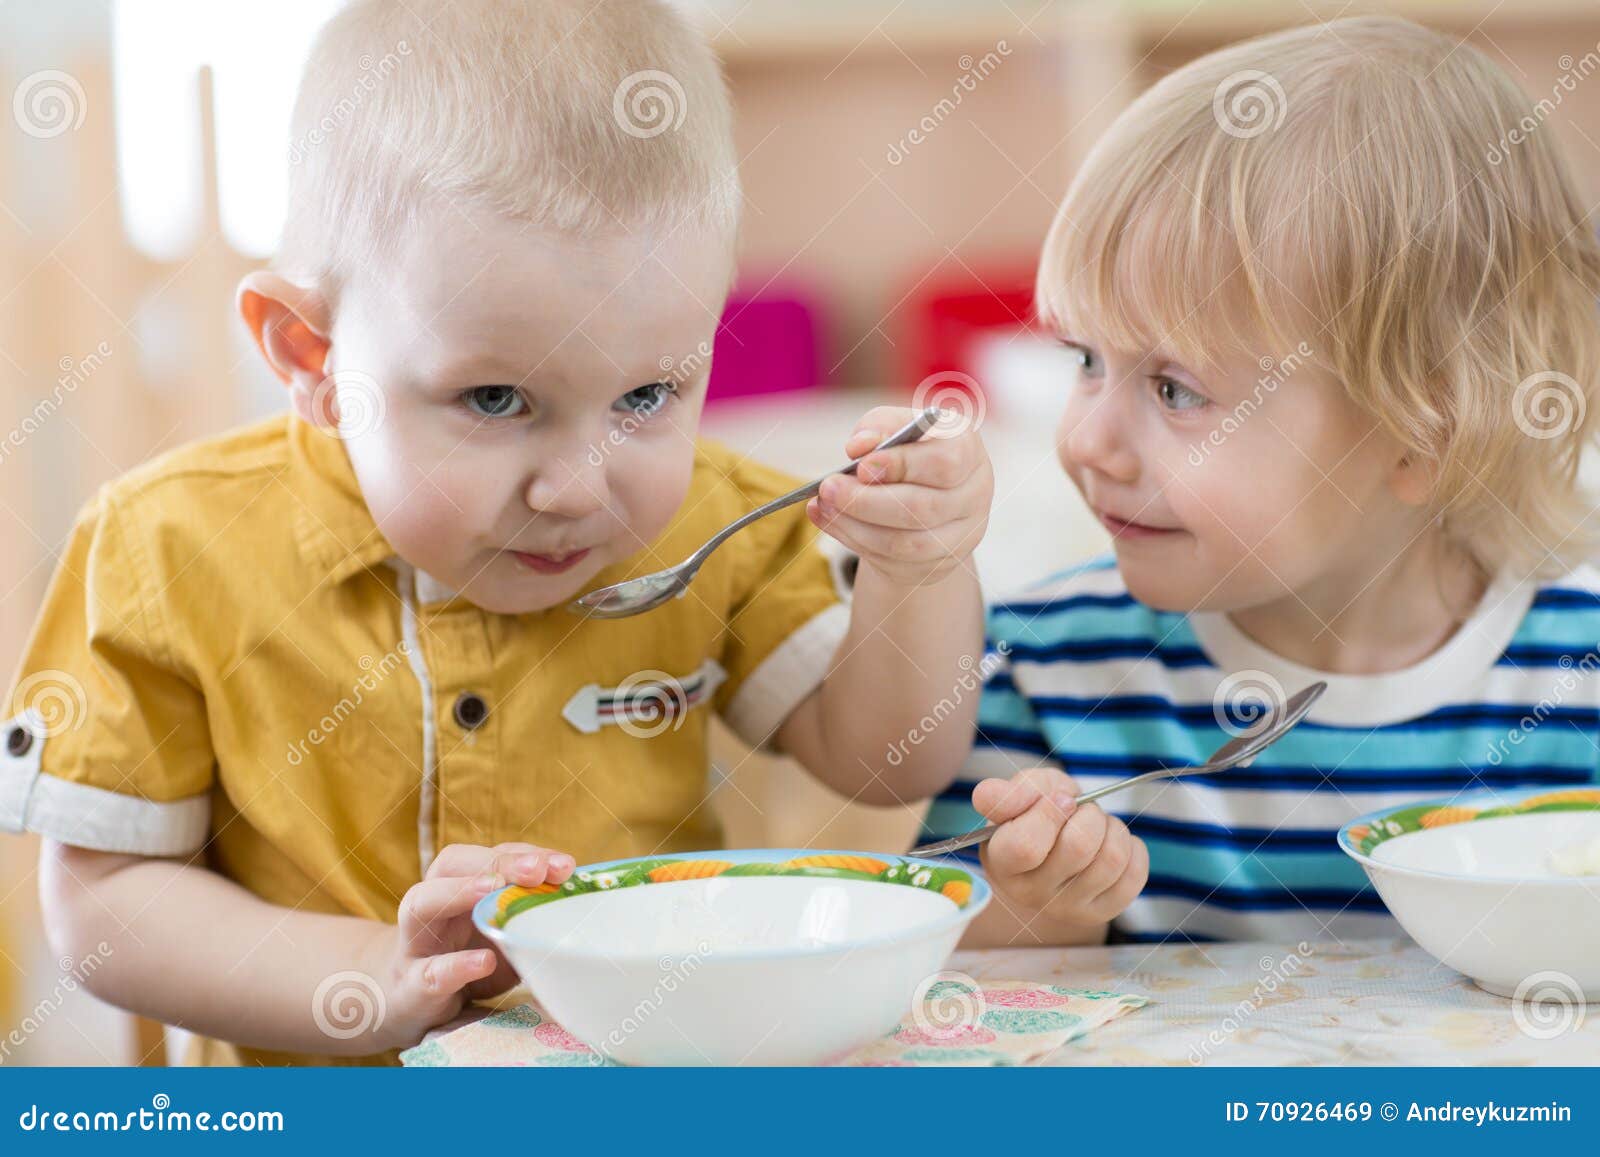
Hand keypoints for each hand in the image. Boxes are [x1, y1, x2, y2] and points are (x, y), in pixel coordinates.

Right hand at [360, 842, 574, 1050]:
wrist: (407, 1002)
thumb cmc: (464, 954)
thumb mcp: (500, 931)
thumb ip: (530, 913)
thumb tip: (587, 902)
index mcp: (459, 882)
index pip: (492, 855)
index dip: (528, 855)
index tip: (566, 866)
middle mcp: (433, 902)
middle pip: (455, 864)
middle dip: (497, 862)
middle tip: (536, 870)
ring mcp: (415, 942)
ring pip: (422, 904)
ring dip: (458, 892)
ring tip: (492, 889)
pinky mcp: (410, 985)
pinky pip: (427, 972)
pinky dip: (454, 966)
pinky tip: (484, 961)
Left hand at [807, 405, 991, 586]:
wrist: (925, 491)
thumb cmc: (910, 449)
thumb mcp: (897, 426)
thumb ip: (880, 426)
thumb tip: (859, 446)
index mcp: (968, 452)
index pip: (944, 464)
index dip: (901, 466)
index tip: (860, 465)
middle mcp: (973, 496)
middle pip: (922, 509)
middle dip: (866, 501)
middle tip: (828, 487)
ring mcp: (960, 536)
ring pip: (905, 543)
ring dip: (855, 525)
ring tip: (823, 504)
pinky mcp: (937, 565)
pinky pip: (892, 561)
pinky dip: (853, 540)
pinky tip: (829, 519)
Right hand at [973, 768, 1147, 936]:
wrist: (1055, 846)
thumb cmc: (1034, 815)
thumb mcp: (1021, 794)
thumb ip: (1006, 792)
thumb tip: (990, 796)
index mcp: (1001, 863)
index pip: (1026, 846)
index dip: (1050, 812)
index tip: (1061, 798)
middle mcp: (1030, 894)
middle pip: (1078, 848)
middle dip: (1089, 814)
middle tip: (1081, 811)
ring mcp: (1067, 909)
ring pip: (1112, 859)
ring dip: (1112, 828)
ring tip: (1098, 826)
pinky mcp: (1100, 913)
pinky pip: (1135, 874)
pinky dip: (1132, 847)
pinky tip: (1111, 844)